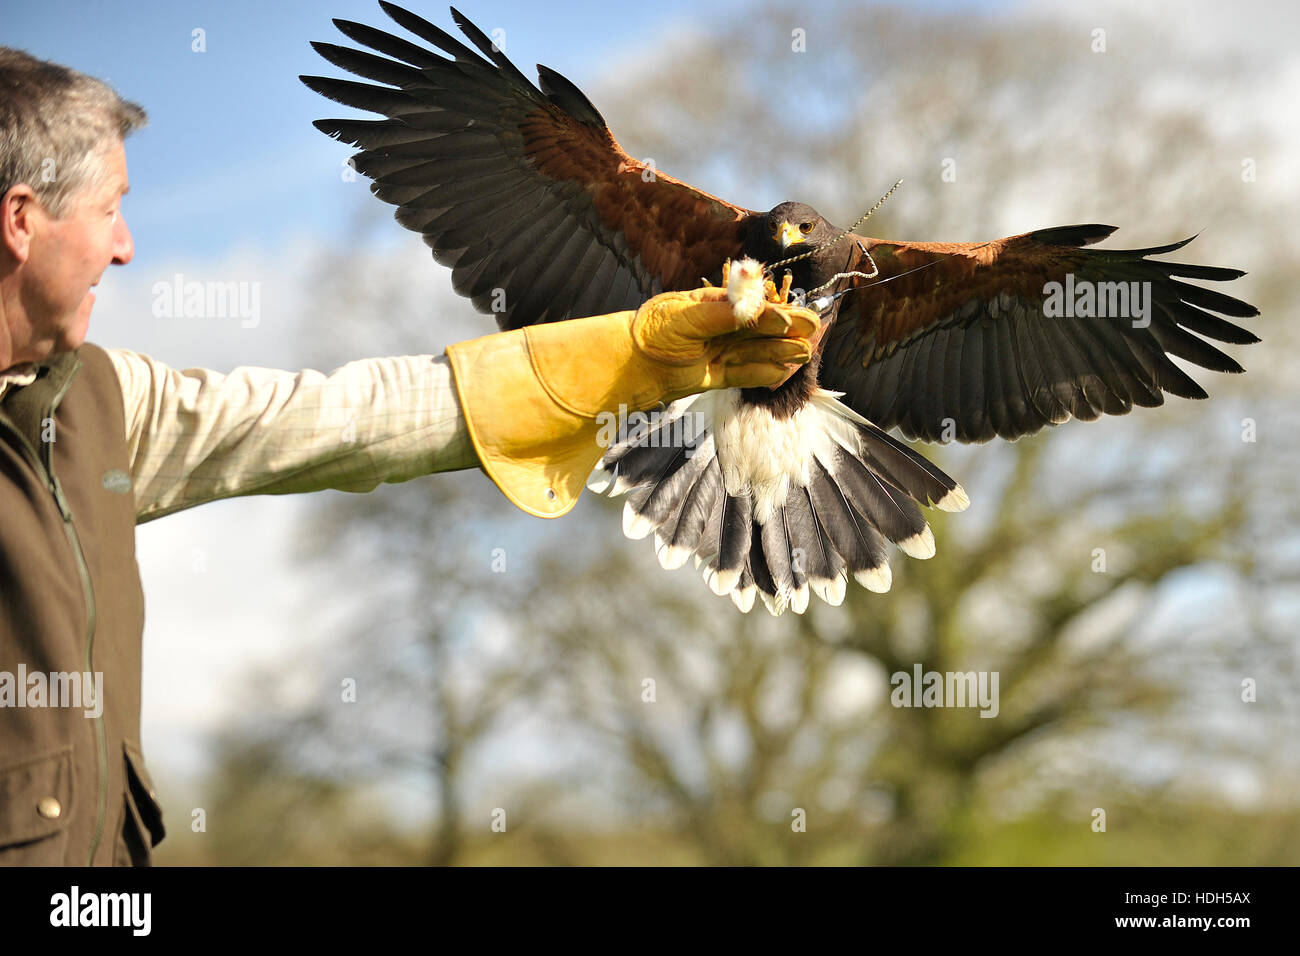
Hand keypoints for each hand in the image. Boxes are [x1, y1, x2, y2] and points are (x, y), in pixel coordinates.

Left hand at [629, 287, 819, 400]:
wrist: (628, 365)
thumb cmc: (652, 332)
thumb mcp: (687, 317)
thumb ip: (724, 315)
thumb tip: (758, 310)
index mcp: (713, 305)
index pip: (750, 308)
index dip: (775, 313)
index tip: (796, 318)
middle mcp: (719, 327)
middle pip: (759, 329)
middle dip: (787, 330)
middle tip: (815, 330)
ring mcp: (718, 352)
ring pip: (756, 352)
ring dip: (781, 352)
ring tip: (806, 352)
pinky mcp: (715, 376)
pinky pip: (745, 373)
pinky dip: (764, 372)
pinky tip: (784, 370)